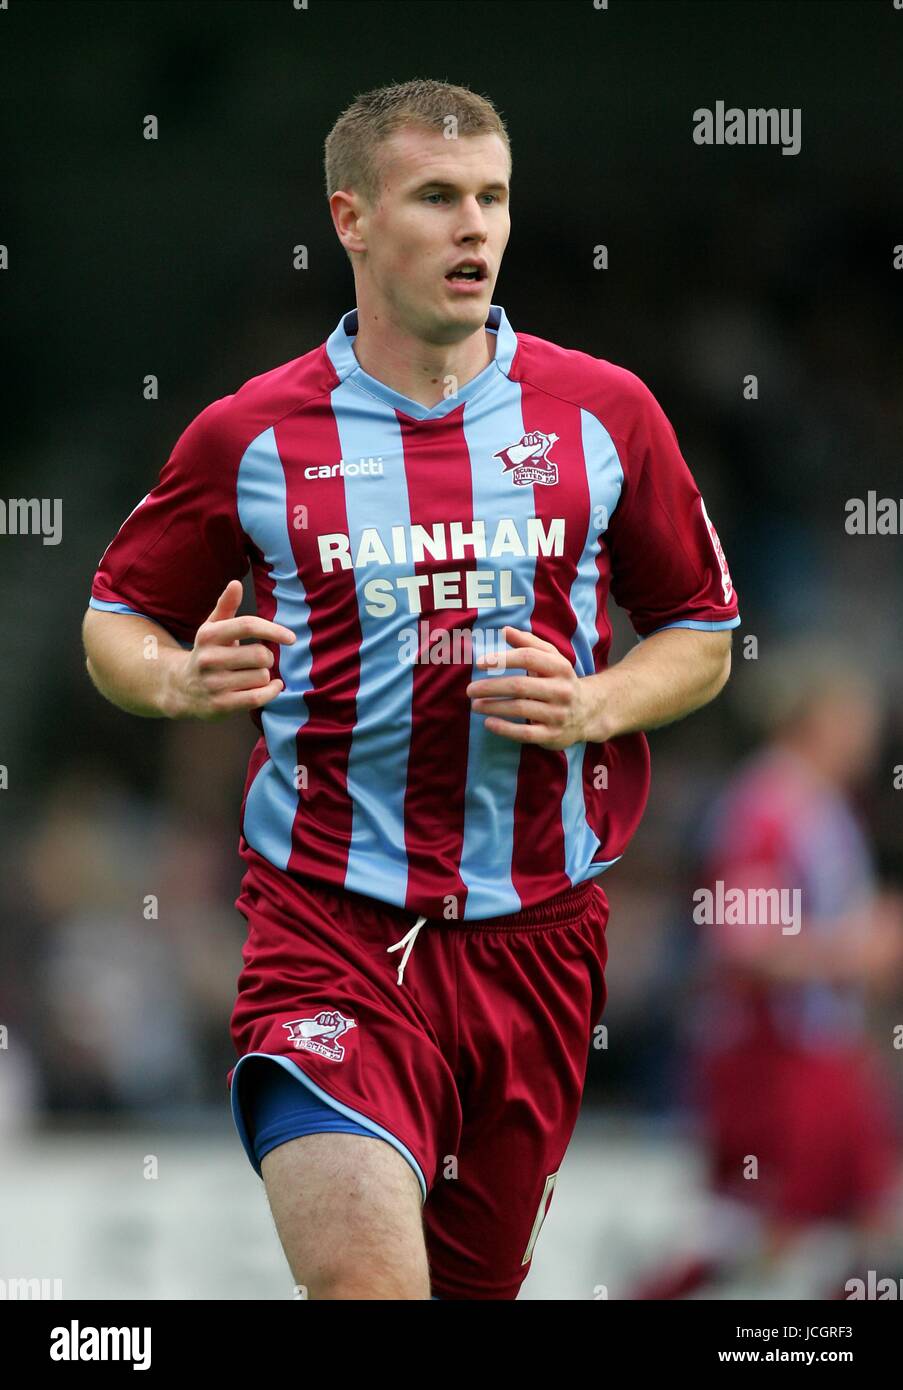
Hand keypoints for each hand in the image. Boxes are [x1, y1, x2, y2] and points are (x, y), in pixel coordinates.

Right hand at [172, 580, 295, 719]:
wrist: (180, 688)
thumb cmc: (207, 652)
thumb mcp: (212, 628)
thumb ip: (226, 606)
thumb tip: (236, 583)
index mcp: (208, 635)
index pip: (247, 626)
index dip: (273, 630)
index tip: (291, 638)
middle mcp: (209, 658)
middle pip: (261, 655)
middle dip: (267, 657)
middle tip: (258, 660)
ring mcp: (214, 683)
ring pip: (262, 677)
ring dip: (265, 676)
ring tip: (251, 675)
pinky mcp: (221, 705)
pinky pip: (258, 697)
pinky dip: (271, 691)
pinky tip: (273, 686)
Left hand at [465, 626, 589, 748]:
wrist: (588, 712)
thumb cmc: (559, 680)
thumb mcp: (551, 659)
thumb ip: (528, 643)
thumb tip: (505, 630)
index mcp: (560, 668)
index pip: (529, 658)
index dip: (502, 658)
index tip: (480, 662)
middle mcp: (561, 690)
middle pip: (520, 685)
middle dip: (491, 687)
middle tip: (470, 690)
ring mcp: (558, 714)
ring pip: (520, 709)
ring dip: (493, 706)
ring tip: (475, 705)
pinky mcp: (552, 735)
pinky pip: (525, 733)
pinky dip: (504, 728)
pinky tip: (488, 723)